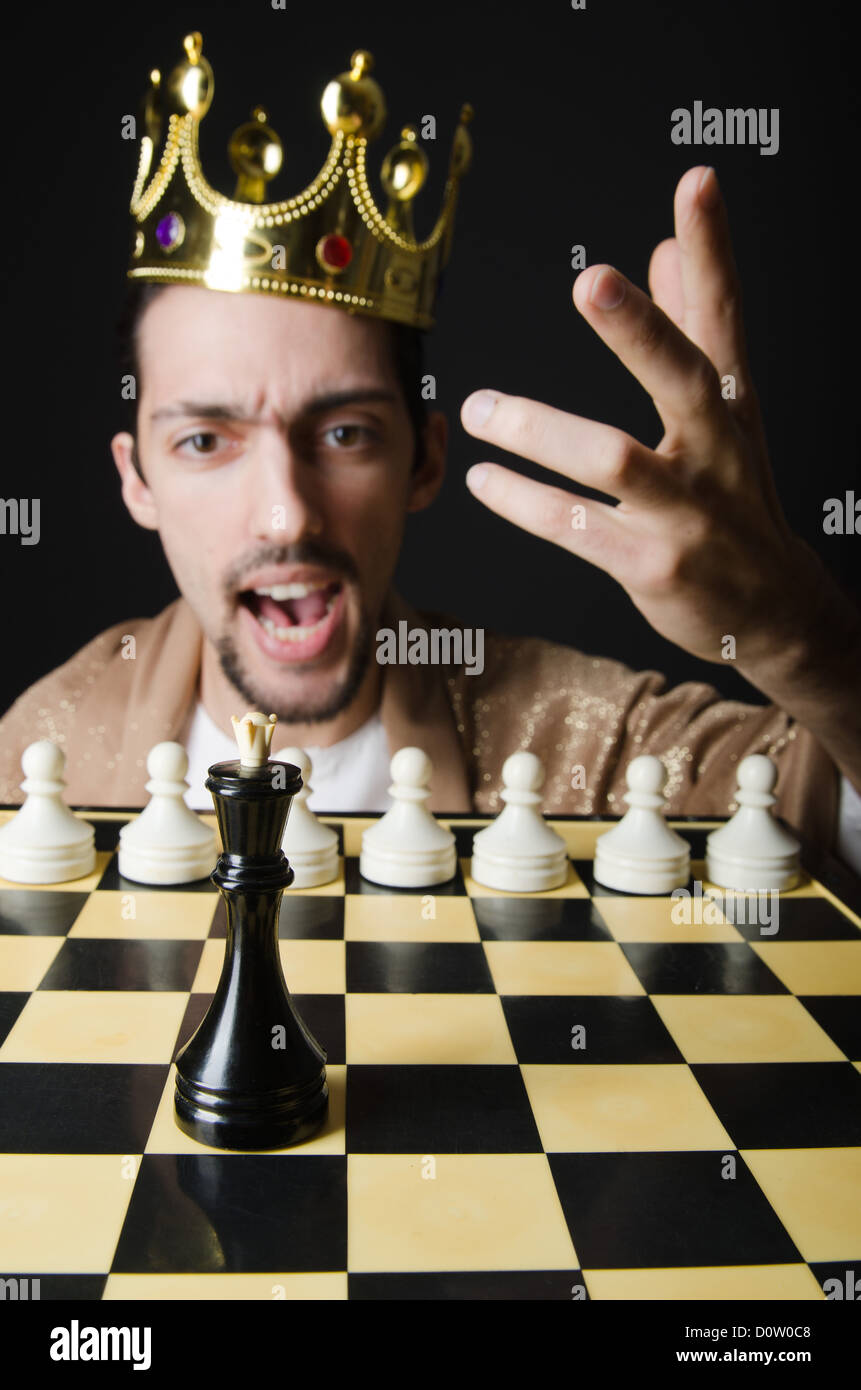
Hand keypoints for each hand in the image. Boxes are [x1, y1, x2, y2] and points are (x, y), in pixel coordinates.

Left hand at [460, 164, 822, 672]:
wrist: (772, 608)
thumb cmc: (737, 498)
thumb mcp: (726, 414)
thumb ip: (693, 330)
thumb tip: (664, 247)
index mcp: (731, 405)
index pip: (723, 316)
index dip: (714, 248)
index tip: (697, 179)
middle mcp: (716, 452)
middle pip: (683, 378)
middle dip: (640, 330)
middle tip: (591, 281)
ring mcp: (687, 513)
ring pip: (613, 460)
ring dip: (540, 431)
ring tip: (479, 409)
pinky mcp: (654, 566)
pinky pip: (578, 527)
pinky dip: (527, 503)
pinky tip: (485, 480)